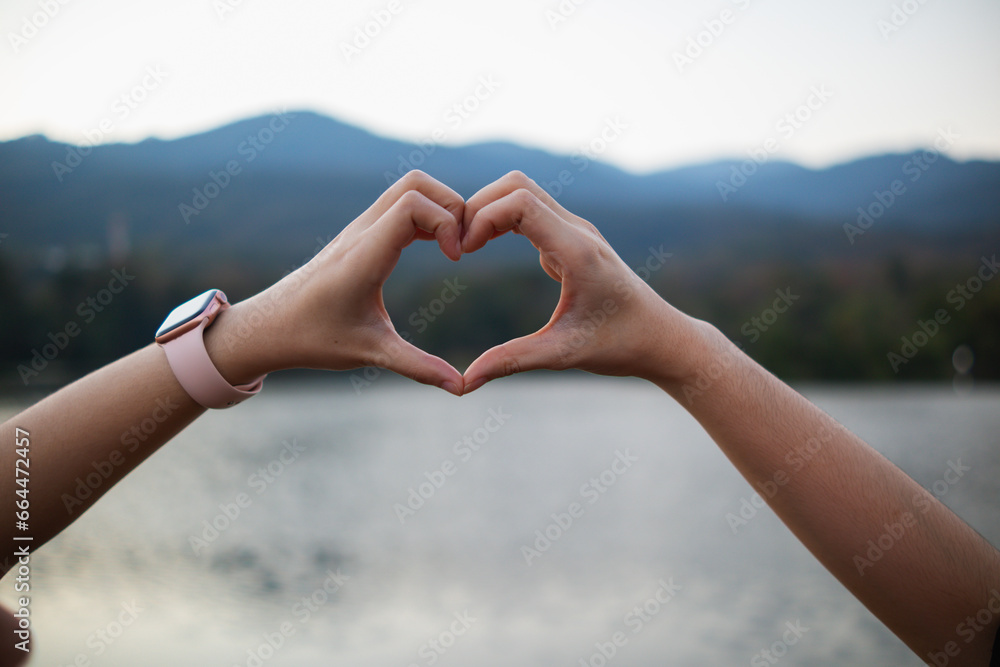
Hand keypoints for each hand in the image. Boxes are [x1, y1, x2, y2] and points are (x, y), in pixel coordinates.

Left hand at [210, 171, 465, 394]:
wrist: (268, 326)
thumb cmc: (313, 339)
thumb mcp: (370, 353)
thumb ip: (417, 367)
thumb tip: (460, 387)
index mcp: (363, 256)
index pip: (413, 205)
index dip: (447, 222)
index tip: (455, 260)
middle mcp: (361, 232)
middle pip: (416, 183)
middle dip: (453, 206)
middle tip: (463, 247)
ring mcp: (359, 228)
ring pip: (408, 188)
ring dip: (440, 207)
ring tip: (454, 247)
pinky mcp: (359, 233)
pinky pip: (400, 204)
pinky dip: (427, 215)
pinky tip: (438, 248)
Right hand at [460, 171, 705, 393]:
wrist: (663, 338)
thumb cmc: (620, 345)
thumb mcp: (562, 355)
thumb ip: (512, 362)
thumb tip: (465, 383)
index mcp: (577, 251)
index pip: (519, 203)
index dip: (481, 219)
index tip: (463, 253)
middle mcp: (578, 231)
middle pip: (517, 185)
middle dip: (478, 207)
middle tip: (458, 246)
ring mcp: (577, 231)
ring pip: (524, 192)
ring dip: (490, 210)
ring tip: (468, 246)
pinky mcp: (574, 239)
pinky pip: (532, 210)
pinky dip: (503, 219)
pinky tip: (487, 247)